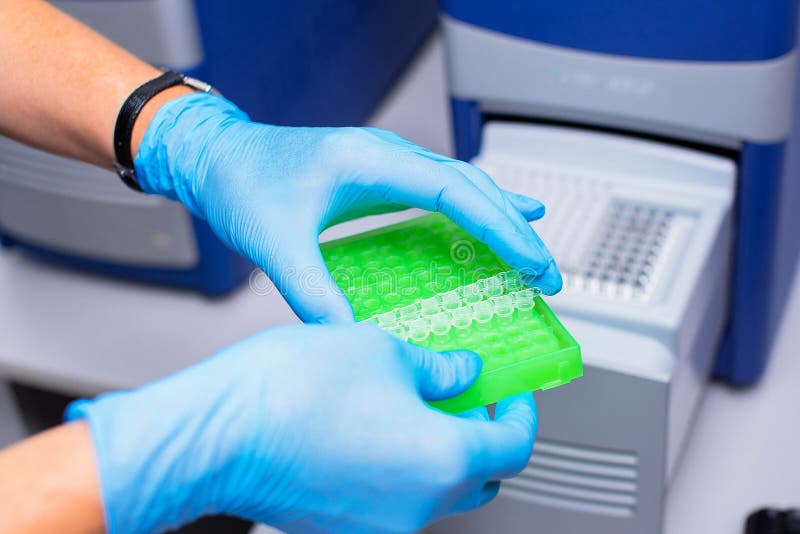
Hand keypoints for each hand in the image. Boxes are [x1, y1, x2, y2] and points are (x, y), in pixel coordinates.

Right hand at [66, 324, 536, 532]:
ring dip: (438, 451)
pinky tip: (373, 426)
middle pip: (479, 477)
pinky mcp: (341, 526)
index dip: (520, 414)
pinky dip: (400, 467)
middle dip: (481, 436)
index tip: (512, 393)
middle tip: (466, 396)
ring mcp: (378, 525)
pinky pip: (392, 499)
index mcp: (442, 462)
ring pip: (433, 490)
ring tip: (413, 402)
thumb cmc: (290, 392)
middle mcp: (417, 507)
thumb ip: (437, 368)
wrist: (216, 432)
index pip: (513, 447)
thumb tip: (462, 373)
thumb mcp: (383, 351)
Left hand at [134, 93, 561, 322]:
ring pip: (461, 184)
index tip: (534, 262)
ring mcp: (384, 162)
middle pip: (471, 186)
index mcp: (369, 162)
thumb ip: (314, 294)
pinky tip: (490, 220)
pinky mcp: (378, 176)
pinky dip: (472, 209)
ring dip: (500, 216)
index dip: (502, 228)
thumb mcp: (276, 245)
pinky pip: (439, 190)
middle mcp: (385, 155)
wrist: (217, 156)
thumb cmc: (241, 185)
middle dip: (514, 229)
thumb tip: (354, 342)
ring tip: (535, 249)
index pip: (456, 192)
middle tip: (548, 273)